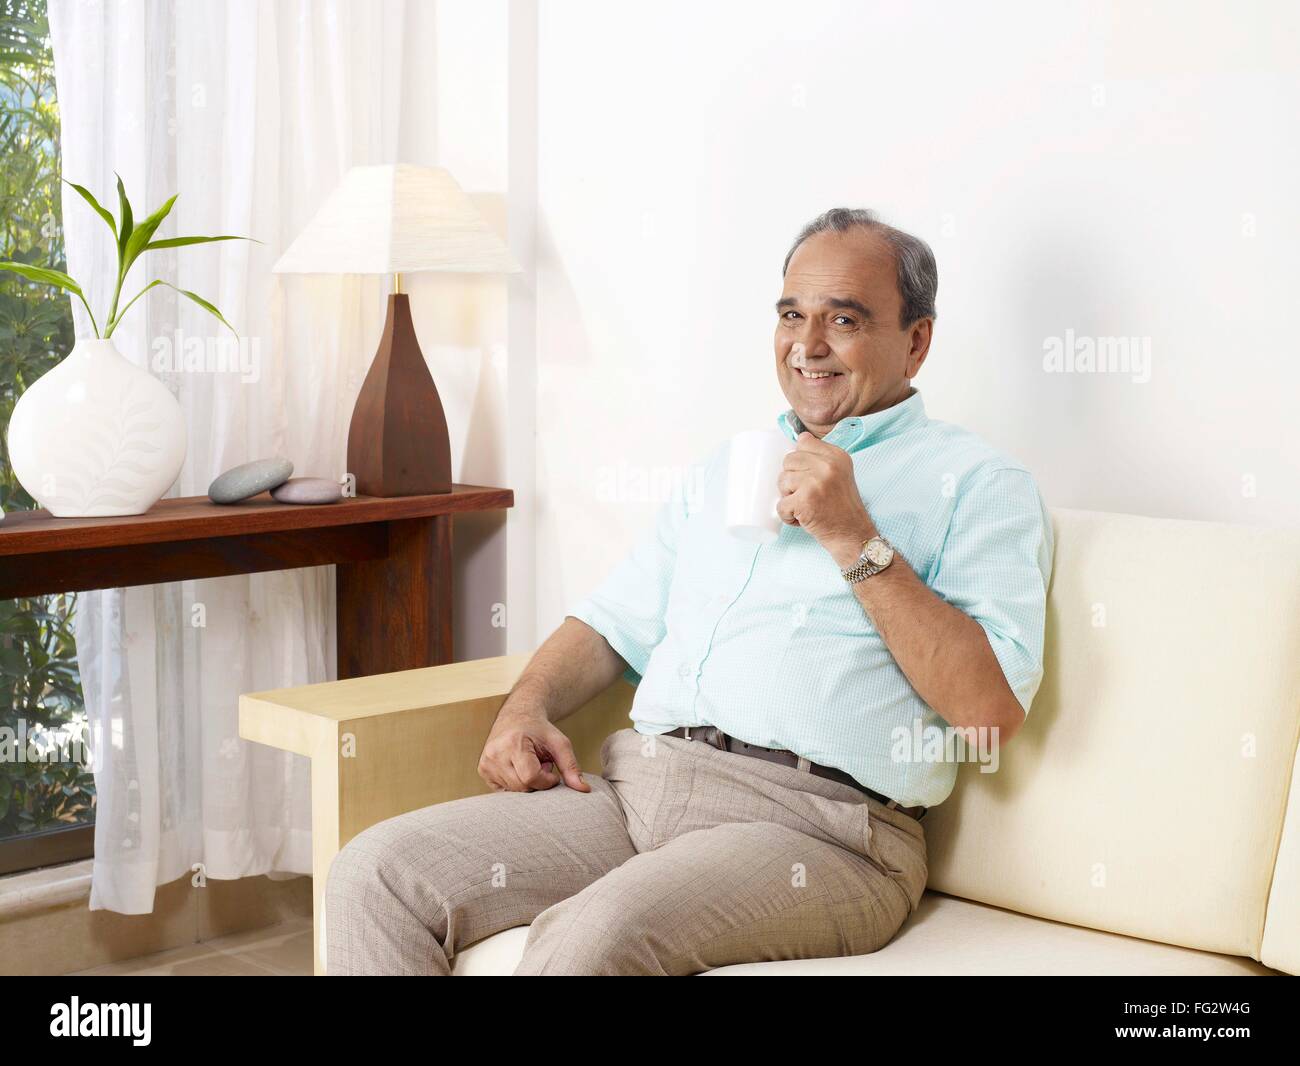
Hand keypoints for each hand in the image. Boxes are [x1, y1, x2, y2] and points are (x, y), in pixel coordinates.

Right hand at [478, 706, 590, 792]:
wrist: (517, 716)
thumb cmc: (540, 730)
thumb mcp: (560, 743)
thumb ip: (571, 766)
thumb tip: (584, 789)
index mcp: (513, 743)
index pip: (531, 777)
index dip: (547, 779)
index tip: (551, 769)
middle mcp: (495, 754)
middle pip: (522, 787)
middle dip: (537, 781)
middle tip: (541, 764)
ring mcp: (486, 763)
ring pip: (513, 791)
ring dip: (527, 782)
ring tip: (529, 764)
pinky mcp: (483, 770)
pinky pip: (504, 791)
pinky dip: (516, 784)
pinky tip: (519, 768)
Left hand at [776, 431, 874, 567]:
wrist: (853, 536)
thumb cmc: (842, 508)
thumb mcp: (840, 474)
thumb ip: (822, 458)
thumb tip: (798, 439)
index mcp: (836, 455)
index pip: (803, 442)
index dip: (799, 461)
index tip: (808, 477)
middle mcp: (827, 465)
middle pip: (788, 461)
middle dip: (791, 480)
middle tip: (807, 495)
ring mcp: (816, 481)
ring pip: (781, 481)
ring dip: (788, 498)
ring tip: (805, 507)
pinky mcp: (805, 500)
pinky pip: (780, 504)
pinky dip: (787, 516)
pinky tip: (802, 519)